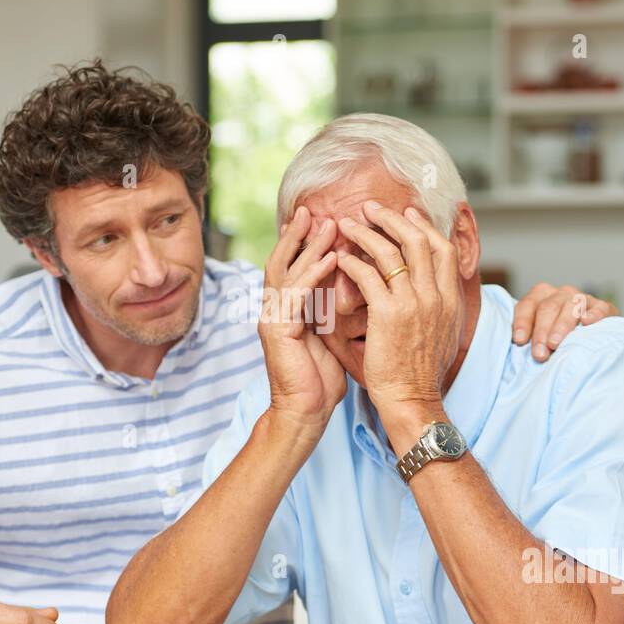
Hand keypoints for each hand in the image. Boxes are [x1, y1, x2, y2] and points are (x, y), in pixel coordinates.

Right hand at [260, 204, 345, 437]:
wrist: (305, 413)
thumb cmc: (319, 381)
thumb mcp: (327, 337)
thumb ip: (330, 311)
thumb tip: (351, 289)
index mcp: (285, 311)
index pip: (291, 267)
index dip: (302, 243)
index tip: (321, 220)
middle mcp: (273, 310)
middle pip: (282, 261)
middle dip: (298, 235)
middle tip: (315, 210)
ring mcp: (272, 319)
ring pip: (287, 272)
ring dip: (308, 246)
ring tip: (328, 224)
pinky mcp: (278, 331)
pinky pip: (296, 295)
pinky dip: (313, 274)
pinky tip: (331, 259)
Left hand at [333, 201, 461, 417]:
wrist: (413, 400)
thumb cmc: (422, 373)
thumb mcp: (446, 333)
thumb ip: (442, 305)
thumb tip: (436, 285)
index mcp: (451, 299)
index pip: (443, 248)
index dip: (424, 226)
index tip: (407, 214)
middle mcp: (436, 296)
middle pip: (418, 241)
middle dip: (392, 218)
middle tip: (370, 208)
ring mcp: (414, 304)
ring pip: (390, 252)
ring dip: (366, 233)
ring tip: (346, 224)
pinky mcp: (388, 315)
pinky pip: (368, 276)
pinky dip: (352, 263)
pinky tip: (340, 259)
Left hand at [512, 283, 616, 361]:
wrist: (591, 340)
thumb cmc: (555, 339)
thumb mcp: (538, 335)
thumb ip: (525, 336)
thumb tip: (512, 347)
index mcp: (541, 296)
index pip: (528, 305)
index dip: (522, 322)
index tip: (519, 341)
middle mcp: (561, 294)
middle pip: (548, 308)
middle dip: (541, 332)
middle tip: (539, 354)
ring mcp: (583, 298)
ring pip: (570, 306)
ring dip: (561, 326)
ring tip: (554, 344)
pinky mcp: (604, 307)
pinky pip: (599, 308)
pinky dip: (593, 314)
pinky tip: (587, 323)